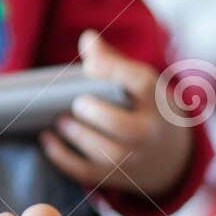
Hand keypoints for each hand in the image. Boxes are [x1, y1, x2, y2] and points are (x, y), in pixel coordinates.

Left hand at [39, 29, 192, 200]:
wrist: (169, 154)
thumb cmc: (143, 106)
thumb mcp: (139, 83)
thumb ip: (113, 60)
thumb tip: (88, 38)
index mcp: (156, 101)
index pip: (141, 83)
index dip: (113, 70)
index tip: (90, 63)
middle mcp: (149, 132)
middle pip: (124, 127)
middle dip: (97, 113)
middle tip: (77, 103)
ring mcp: (133, 158)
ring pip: (106, 153)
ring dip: (78, 136)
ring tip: (59, 120)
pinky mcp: (114, 177)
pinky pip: (86, 171)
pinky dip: (62, 156)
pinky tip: (46, 138)